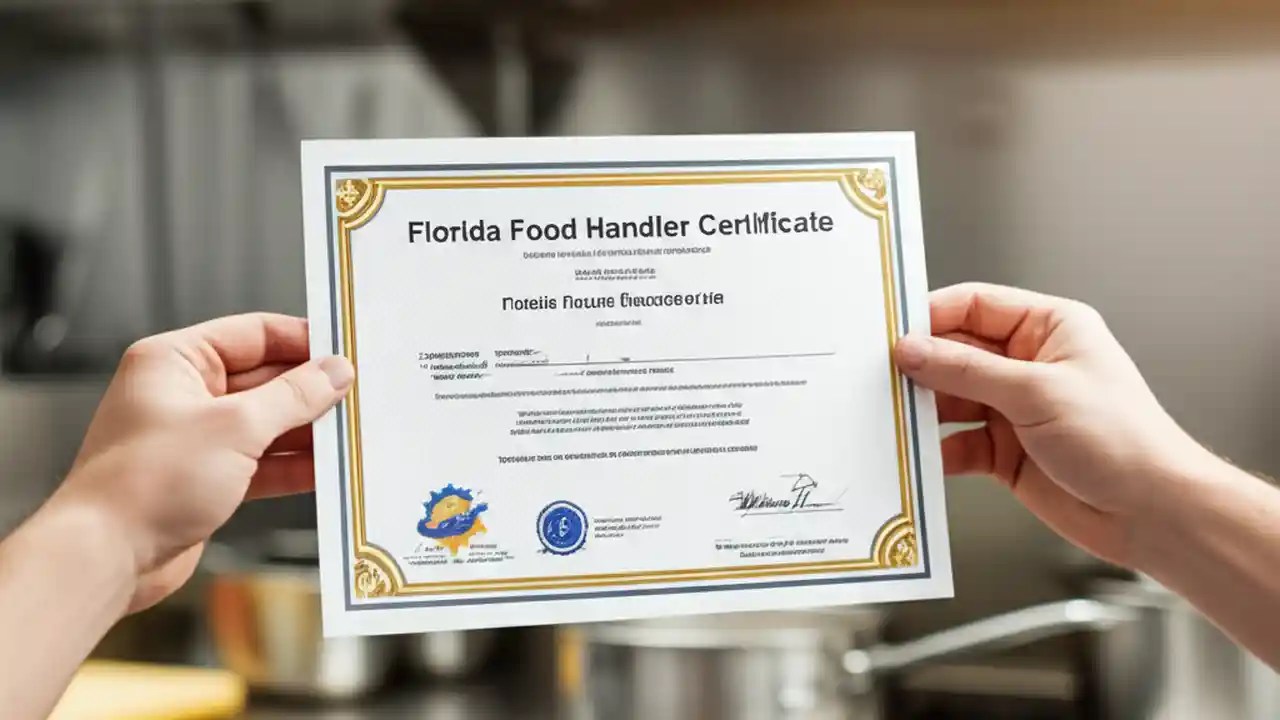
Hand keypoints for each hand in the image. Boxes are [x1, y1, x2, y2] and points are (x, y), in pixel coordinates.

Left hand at [48, 314, 352, 612]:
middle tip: (358, 397)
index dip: (303, 341)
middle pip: (265, 379)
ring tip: (350, 434)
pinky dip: (292, 465)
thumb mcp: (235, 427)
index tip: (346, 352)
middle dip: (311, 391)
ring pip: (266, 423)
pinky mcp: (205, 478)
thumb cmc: (146, 484)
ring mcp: (194, 438)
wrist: (107, 557)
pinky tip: (325, 469)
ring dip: (307, 431)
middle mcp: (182, 393)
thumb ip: (293, 396)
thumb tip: (333, 372)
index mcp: (175, 361)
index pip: (254, 333)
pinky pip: (260, 461)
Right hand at [894, 283, 1207, 567]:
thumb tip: (913, 350)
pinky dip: (935, 451)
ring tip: (893, 418)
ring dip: (923, 411)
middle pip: (955, 353)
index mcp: (1049, 328)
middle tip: (881, 378)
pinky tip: (919, 457)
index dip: (930, 316)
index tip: (891, 332)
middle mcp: (1028, 364)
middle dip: (921, 367)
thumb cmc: (1123, 441)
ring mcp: (1014, 408)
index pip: (974, 306)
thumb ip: (967, 370)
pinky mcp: (1004, 451)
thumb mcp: (1037, 392)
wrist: (1152, 514)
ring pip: (950, 399)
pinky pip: (956, 443)